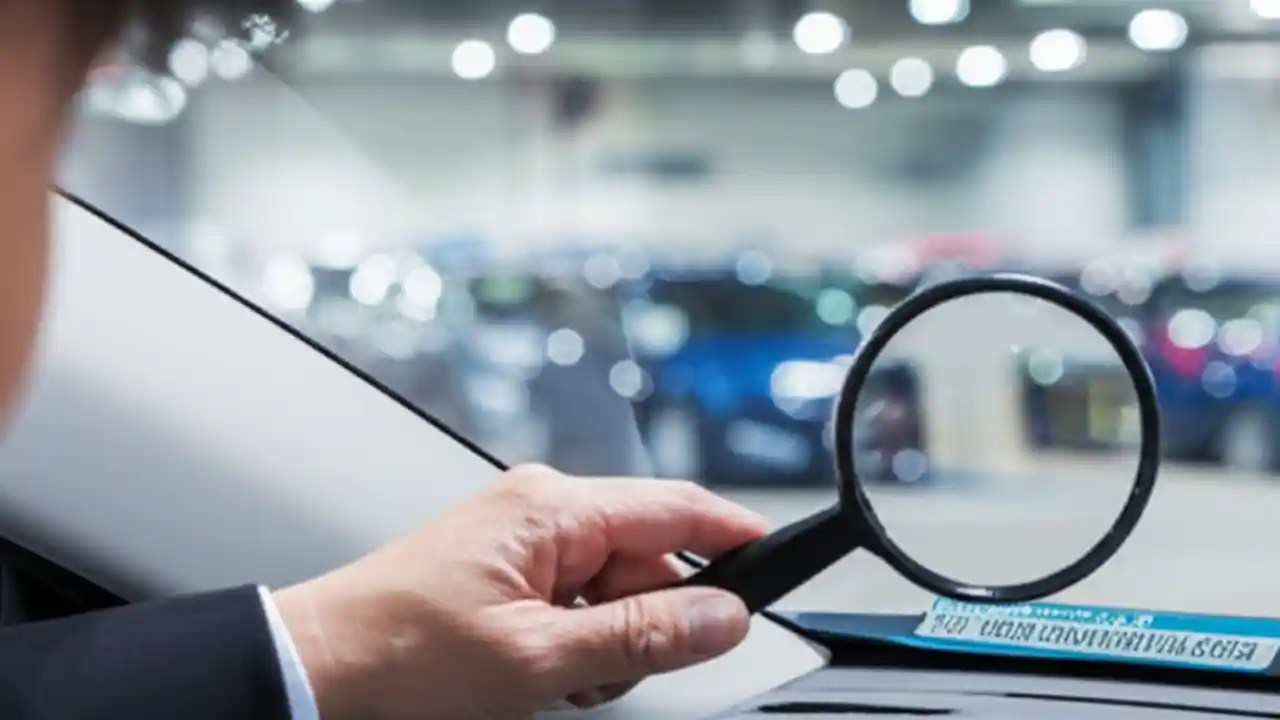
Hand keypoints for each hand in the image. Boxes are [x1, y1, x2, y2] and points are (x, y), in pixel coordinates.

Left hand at [274, 464, 768, 718]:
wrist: (316, 667)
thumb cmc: (400, 652)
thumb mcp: (537, 658)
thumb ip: (642, 636)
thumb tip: (721, 617)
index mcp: (551, 509)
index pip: (674, 509)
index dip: (732, 537)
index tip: (777, 564)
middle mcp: (539, 510)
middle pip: (645, 558)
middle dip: (648, 619)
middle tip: (614, 673)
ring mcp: (519, 539)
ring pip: (610, 586)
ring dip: (606, 638)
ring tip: (556, 679)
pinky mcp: (504, 568)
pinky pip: (572, 597)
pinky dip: (574, 638)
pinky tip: (539, 671)